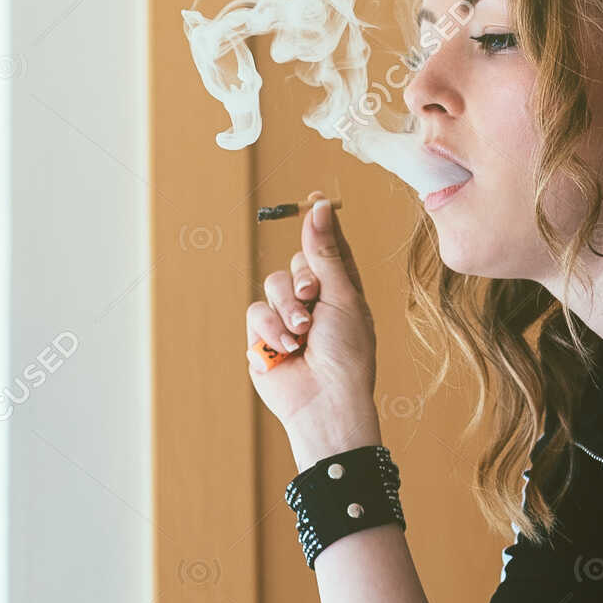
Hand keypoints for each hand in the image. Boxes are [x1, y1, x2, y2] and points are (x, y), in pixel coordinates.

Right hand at [246, 194, 379, 445]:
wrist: (324, 402)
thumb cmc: (347, 355)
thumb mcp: (343, 297)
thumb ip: (325, 252)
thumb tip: (319, 206)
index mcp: (342, 291)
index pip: (328, 248)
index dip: (321, 226)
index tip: (314, 200)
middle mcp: (315, 302)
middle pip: (295, 262)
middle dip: (302, 280)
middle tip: (313, 299)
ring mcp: (288, 319)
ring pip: (272, 285)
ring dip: (286, 309)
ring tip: (301, 335)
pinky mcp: (264, 337)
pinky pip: (255, 311)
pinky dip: (270, 328)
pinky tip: (286, 349)